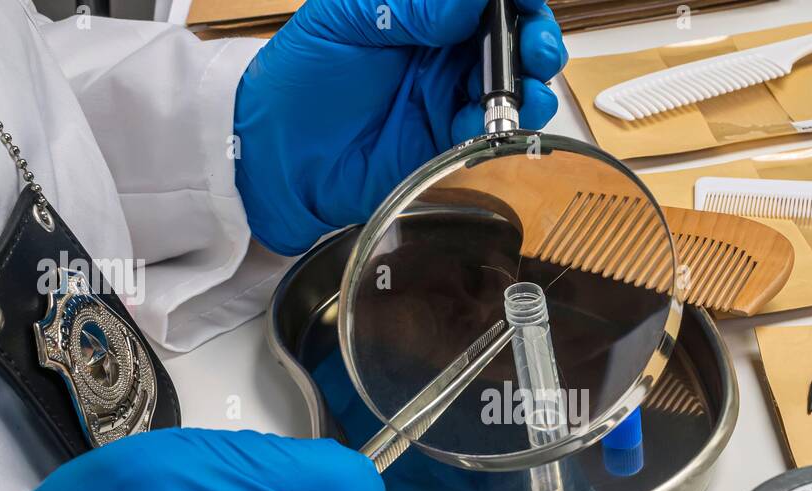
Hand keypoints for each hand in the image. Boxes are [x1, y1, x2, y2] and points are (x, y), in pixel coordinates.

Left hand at [233, 0, 567, 255]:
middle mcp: (443, 50)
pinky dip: (506, 125)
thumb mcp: (344, 19)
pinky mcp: (448, 142)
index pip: (481, 0)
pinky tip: (501, 119)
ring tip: (531, 84)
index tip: (521, 2)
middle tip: (535, 44)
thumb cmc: (300, 76)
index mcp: (422, 10)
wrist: (276, 155)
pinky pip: (490, 131)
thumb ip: (409, 5)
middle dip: (534, 36)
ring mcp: (448, 95)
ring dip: (533, 82)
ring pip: (512, 83)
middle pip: (510, 36)